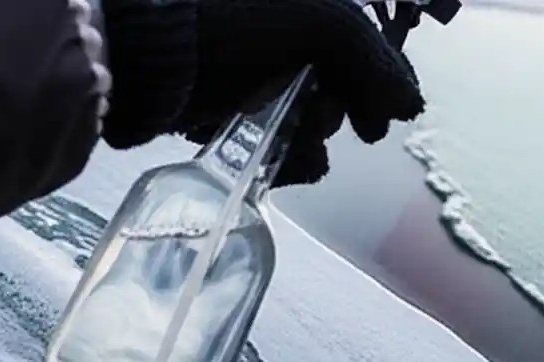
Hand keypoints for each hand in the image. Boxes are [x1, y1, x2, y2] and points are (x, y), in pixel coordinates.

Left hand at [101, 0, 423, 185]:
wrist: (134, 48)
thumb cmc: (231, 18)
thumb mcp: (321, 23)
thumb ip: (373, 61)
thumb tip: (409, 105)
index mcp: (302, 6)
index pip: (359, 40)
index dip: (377, 79)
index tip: (378, 118)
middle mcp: (275, 28)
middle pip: (333, 82)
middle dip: (335, 110)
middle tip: (320, 117)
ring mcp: (242, 65)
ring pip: (300, 115)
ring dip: (310, 141)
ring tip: (296, 148)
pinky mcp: (213, 103)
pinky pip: (263, 135)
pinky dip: (278, 155)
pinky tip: (277, 163)